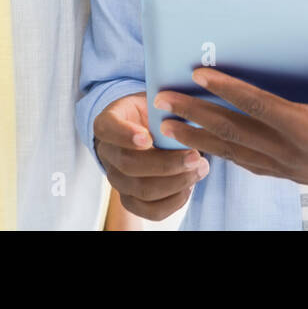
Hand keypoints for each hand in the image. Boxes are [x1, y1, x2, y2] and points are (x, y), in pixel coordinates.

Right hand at [93, 93, 209, 220]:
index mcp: (107, 123)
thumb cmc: (154, 110)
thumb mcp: (156, 98)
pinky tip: (189, 185)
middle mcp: (107, 153)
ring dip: (176, 183)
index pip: (108, 129)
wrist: (147, 128)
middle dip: (166, 164)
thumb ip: (166, 103)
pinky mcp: (130, 199)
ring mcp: (116, 179)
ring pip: (142, 191)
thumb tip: (188, 111)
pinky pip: (151, 210)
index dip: (125, 135)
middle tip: (195, 156)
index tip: (147, 137)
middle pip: (129, 165)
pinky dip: (174, 200)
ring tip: (200, 168)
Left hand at [154, 46, 307, 204]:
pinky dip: (222, 153)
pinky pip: (247, 163)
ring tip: (168, 126)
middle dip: (193, 113)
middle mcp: (290, 150)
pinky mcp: (291, 174)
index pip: (255, 104)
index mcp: (307, 127)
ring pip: (233, 151)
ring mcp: (288, 166)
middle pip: (232, 129)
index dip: (225, 88)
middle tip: (160, 100)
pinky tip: (207, 146)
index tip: (196, 73)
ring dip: (198, 137)